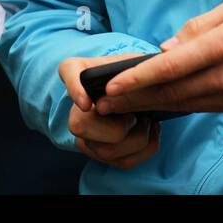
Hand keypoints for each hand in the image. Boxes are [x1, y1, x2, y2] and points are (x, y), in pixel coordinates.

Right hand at [58, 52, 161, 167]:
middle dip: (118, 128)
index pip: (68, 72)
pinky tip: (152, 133)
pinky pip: (122, 162)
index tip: (87, 103)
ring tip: (148, 122)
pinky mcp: (99, 151)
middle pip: (80, 125)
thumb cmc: (132, 73)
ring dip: (137, 139)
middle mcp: (76, 105)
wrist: (134, 92)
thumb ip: (135, 63)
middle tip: (136, 116)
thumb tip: (154, 69)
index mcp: (81, 71)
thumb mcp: (134, 60)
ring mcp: (85, 133)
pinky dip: (145, 150)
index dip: (75, 90)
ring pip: (105, 150)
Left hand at [92, 0, 222, 116]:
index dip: (138, 79)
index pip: (171, 67)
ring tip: (126, 106)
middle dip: (135, 99)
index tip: (113, 86)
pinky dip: (180, 105)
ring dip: (153, 105)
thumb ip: (199, 26)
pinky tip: (163, 103)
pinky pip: (205, 106)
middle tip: (106, 104)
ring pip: (186, 104)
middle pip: (172, 93)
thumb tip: (167, 47)